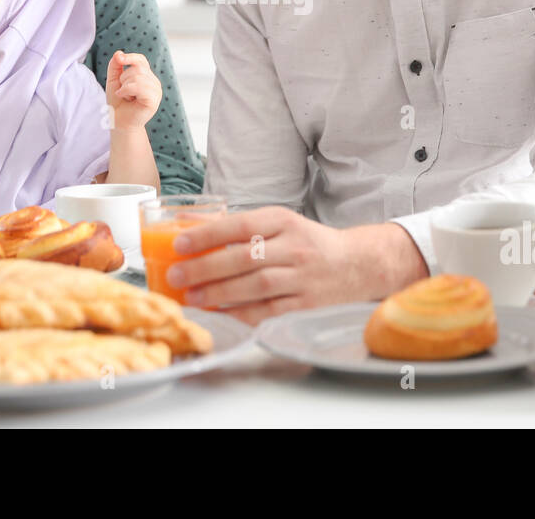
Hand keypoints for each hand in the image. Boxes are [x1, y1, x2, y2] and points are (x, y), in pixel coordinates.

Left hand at [105, 51, 161, 130]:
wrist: (118, 122)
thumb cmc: (118, 103)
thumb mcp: (114, 81)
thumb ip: (115, 66)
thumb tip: (119, 53)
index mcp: (147, 77)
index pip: (141, 60)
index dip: (131, 57)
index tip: (120, 58)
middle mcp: (154, 82)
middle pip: (138, 68)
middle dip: (124, 78)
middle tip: (123, 92)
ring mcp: (156, 91)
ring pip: (138, 76)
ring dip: (125, 86)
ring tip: (126, 96)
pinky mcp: (154, 100)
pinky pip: (140, 87)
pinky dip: (127, 91)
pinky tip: (126, 98)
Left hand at [165, 207, 409, 324]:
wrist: (358, 264)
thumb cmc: (309, 242)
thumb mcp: (282, 223)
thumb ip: (246, 229)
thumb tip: (194, 233)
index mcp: (284, 221)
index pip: (241, 225)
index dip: (208, 235)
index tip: (179, 243)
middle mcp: (294, 247)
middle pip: (244, 257)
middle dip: (205, 267)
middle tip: (176, 274)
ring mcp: (302, 278)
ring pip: (255, 285)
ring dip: (219, 293)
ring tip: (191, 297)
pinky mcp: (306, 304)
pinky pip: (269, 310)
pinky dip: (242, 314)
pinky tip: (221, 314)